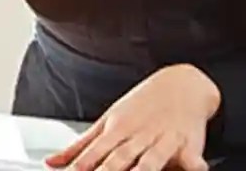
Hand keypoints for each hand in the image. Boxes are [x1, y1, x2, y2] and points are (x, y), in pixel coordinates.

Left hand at [45, 64, 219, 170]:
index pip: (95, 152)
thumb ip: (81, 147)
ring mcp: (163, 139)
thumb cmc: (141, 107)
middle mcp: (138, 135)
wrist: (182, 84)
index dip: (82, 166)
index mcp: (116, 129)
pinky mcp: (189, 144)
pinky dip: (194, 164)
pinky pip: (192, 157)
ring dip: (143, 170)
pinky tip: (194, 169)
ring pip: (151, 159)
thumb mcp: (108, 121)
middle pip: (120, 158)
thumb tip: (51, 163)